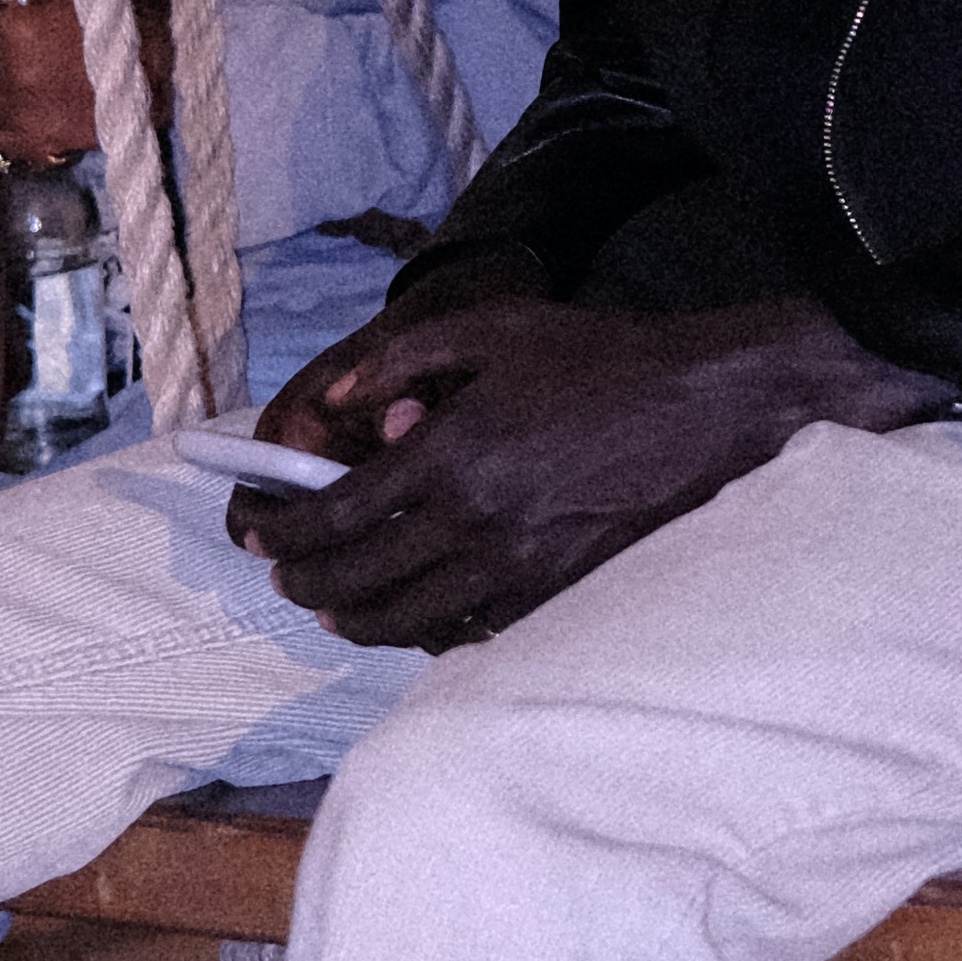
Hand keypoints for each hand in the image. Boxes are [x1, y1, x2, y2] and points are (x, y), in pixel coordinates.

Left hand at [225, 287, 946, 650]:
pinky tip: (414, 613)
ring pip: (406, 619)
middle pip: (356, 580)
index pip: (334, 516)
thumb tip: (335, 399)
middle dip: (303, 582)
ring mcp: (520, 567)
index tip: (252, 531)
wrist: (708, 407)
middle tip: (282, 577)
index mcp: (451, 452)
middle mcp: (476, 520)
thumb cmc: (604, 358)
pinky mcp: (558, 593)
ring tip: (332, 605)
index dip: (279, 532)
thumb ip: (400, 360)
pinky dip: (426, 629)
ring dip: (354, 617)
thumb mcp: (494, 330)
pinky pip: (470, 629)